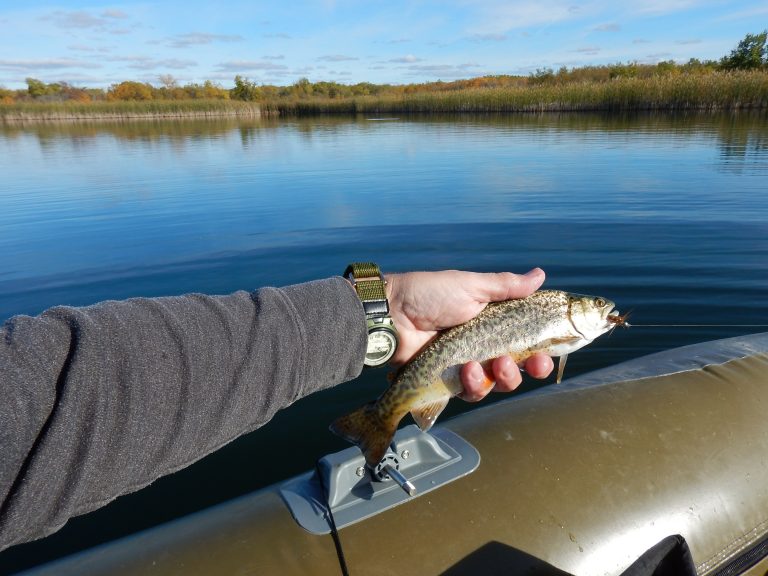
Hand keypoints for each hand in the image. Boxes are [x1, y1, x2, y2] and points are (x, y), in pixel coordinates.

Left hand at [385, 268, 553, 401]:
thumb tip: (541, 275)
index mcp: (491, 322)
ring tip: (494, 364)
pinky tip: (469, 370)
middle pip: (517, 367)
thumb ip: (506, 286)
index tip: (551, 351)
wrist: (392, 312)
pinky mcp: (448, 381)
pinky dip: (475, 384)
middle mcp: (482, 346)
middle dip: (531, 369)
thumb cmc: (430, 294)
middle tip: (533, 364)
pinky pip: (470, 392)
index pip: (525, 340)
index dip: (542, 349)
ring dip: (504, 377)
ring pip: (496, 384)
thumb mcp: (471, 286)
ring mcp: (466, 365)